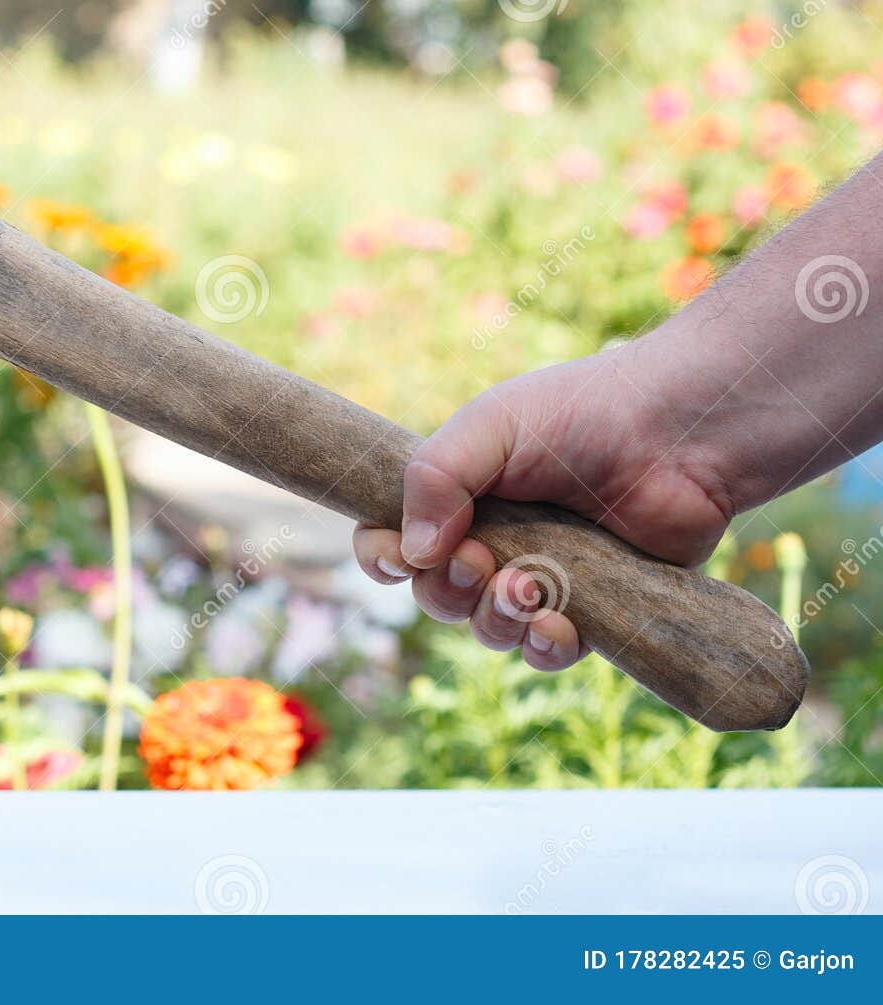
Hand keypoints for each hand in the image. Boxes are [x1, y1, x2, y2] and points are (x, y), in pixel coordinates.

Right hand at [353, 343, 734, 670]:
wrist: (682, 434)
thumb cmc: (584, 413)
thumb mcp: (490, 425)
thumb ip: (433, 478)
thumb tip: (413, 554)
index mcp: (459, 496)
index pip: (391, 542)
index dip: (382, 559)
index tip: (402, 558)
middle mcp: (494, 540)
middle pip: (436, 597)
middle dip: (447, 590)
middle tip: (480, 560)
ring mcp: (543, 577)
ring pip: (489, 631)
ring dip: (494, 620)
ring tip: (528, 587)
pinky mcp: (595, 609)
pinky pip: (548, 652)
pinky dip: (543, 647)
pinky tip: (557, 624)